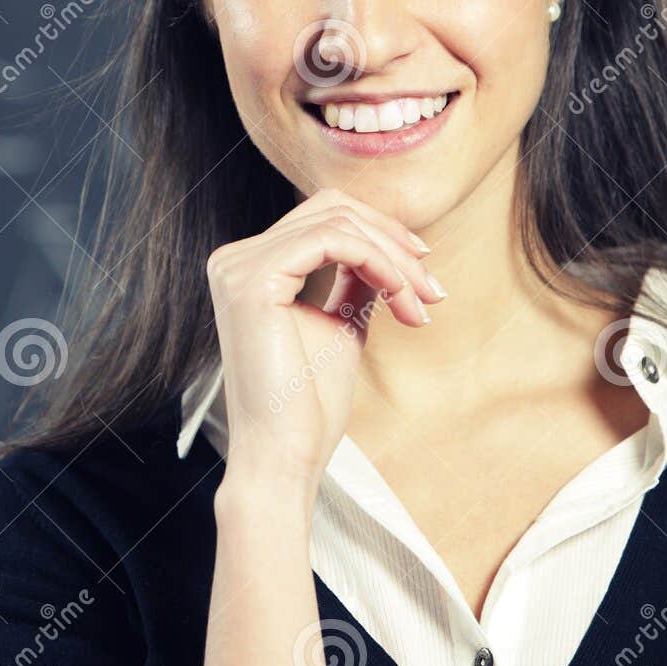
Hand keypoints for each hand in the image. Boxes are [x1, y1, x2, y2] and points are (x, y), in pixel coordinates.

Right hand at [203, 187, 444, 505]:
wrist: (285, 456)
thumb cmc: (310, 404)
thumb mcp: (341, 324)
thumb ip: (355, 280)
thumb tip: (390, 245)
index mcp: (248, 267)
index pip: (321, 217)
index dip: (380, 233)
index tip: (424, 274)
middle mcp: (234, 260)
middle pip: (330, 209)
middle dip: (393, 242)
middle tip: (433, 290)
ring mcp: (238, 267)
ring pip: (337, 223)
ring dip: (395, 260)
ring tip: (421, 305)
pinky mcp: (253, 281)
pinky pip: (332, 242)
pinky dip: (379, 263)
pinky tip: (401, 300)